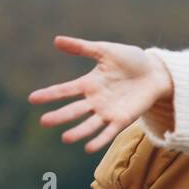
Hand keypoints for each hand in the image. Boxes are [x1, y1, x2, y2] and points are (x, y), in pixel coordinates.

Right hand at [28, 36, 173, 153]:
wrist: (156, 71)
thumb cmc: (131, 60)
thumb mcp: (105, 51)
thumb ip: (82, 48)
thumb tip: (56, 40)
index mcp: (89, 83)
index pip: (65, 90)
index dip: (49, 94)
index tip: (32, 98)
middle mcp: (95, 100)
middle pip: (74, 110)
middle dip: (60, 116)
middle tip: (44, 122)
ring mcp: (108, 111)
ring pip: (89, 124)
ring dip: (78, 131)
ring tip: (65, 138)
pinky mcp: (123, 119)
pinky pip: (109, 132)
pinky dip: (99, 140)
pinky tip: (88, 147)